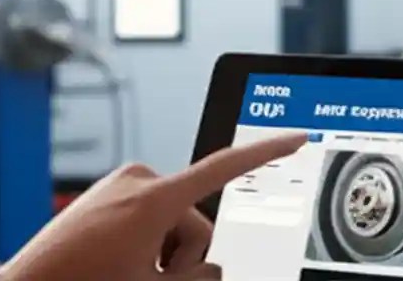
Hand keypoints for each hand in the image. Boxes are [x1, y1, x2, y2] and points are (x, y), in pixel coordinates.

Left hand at [0, 133, 307, 280]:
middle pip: (196, 221)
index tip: (296, 136)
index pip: (225, 168)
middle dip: (183, 258)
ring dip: (160, 256)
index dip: (267, 152)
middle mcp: (137, 181)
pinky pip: (147, 217)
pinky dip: (141, 245)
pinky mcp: (106, 195)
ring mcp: (119, 186)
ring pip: (172, 224)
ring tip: (124, 276)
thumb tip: (209, 266)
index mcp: (153, 198)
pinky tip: (114, 266)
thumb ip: (200, 276)